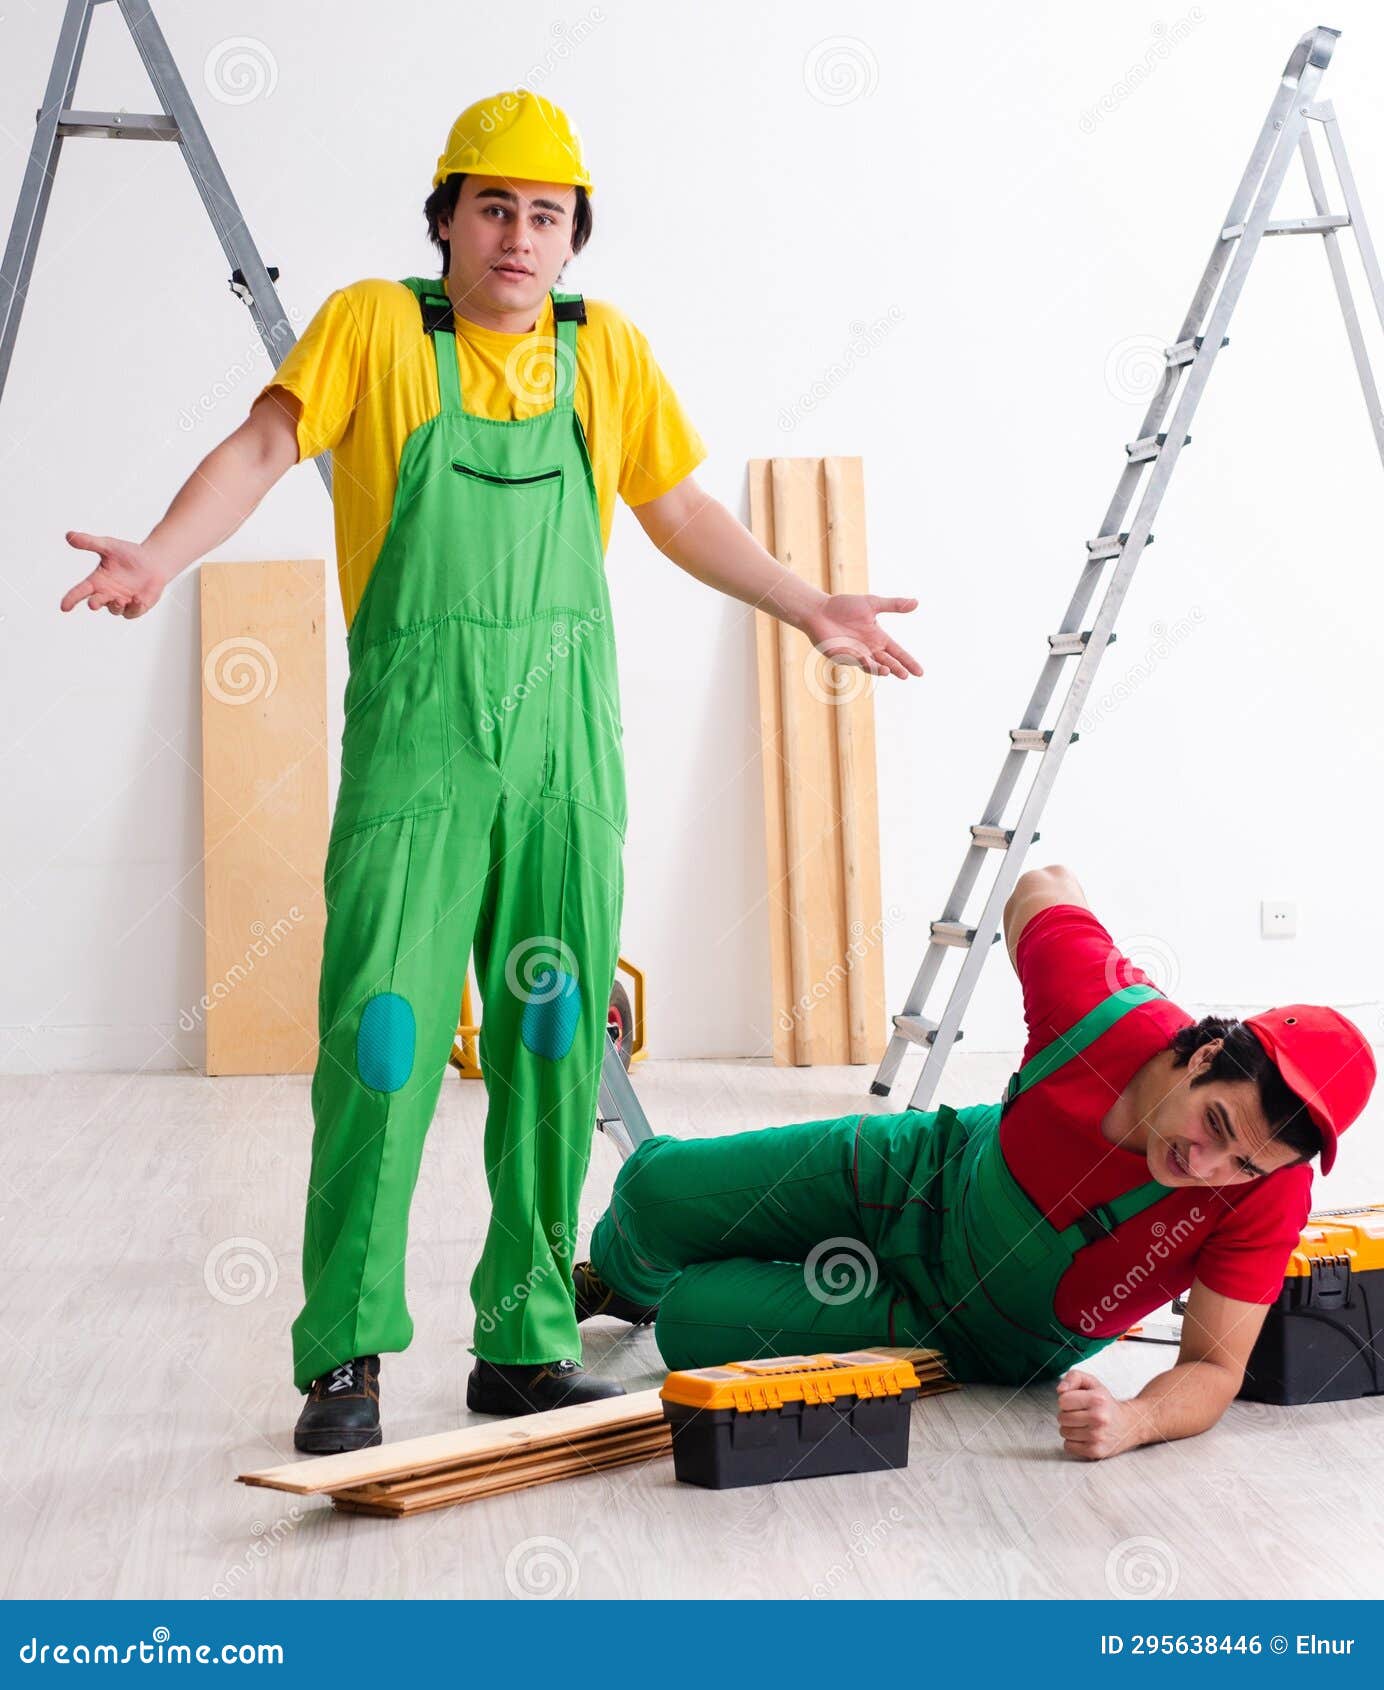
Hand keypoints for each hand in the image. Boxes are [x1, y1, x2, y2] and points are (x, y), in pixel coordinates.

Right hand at [60, 531, 167, 618]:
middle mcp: (107, 594)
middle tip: (92, 604)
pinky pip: (133, 611)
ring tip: (118, 600)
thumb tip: (69, 535)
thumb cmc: (128, 554)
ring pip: (115, 610)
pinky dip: (134, 607)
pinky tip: (138, 599)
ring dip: (115, 606)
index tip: (64, 607)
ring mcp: (122, 602)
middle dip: (95, 603)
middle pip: (96, 602)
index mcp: (97, 581)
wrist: (154, 561)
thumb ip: (89, 542)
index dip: (71, 599)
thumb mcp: (108, 546)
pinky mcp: (137, 606)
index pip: (80, 591)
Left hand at [799, 593, 921, 679]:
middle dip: (896, 669)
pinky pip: (853, 660)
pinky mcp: (840, 656)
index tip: (920, 672)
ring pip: (870, 665)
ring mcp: (854, 654)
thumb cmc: (844, 607)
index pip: (897, 652)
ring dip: (879, 669)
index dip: (908, 662)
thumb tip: (916, 603)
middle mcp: (868, 649)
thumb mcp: (872, 604)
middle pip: (887, 662)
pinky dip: (861, 662)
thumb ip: (893, 605)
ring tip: (888, 671)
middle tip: (906, 675)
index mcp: (877, 638)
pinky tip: (868, 661)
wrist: (819, 610)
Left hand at [1056, 1368, 1137, 1459]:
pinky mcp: (1096, 1451)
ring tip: (1083, 1424)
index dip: (1066, 1400)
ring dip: (1070, 1428)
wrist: (1129, 1424)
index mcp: (1097, 1399)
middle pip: (1062, 1418)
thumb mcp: (1092, 1382)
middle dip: (1067, 1415)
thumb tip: (1060, 1390)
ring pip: (1064, 1432)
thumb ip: (1074, 1377)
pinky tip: (1084, 1436)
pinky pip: (1068, 1446)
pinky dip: (1073, 1442)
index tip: (1076, 1402)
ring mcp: (1098, 1437)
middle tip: (1080, 1414)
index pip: (1063, 1400)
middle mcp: (1099, 1418)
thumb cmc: (1106, 1403)